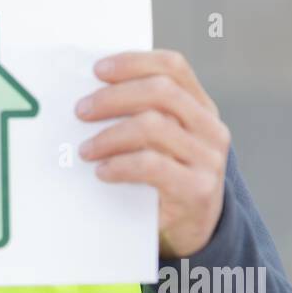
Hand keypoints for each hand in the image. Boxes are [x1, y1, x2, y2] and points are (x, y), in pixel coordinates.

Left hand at [76, 50, 230, 258]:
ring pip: (154, 126)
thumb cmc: (165, 178)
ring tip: (86, 149)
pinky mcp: (197, 189)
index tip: (98, 70)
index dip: (134, 62)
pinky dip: (120, 165)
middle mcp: (210, 128)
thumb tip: (89, 94)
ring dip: (110, 135)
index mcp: (201, 107)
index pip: (173, 67)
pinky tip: (102, 171)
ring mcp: (208, 159)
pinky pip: (151, 165)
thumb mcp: (162, 142)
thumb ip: (141, 115)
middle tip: (81, 111)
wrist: (194, 230)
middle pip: (161, 91)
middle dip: (113, 97)